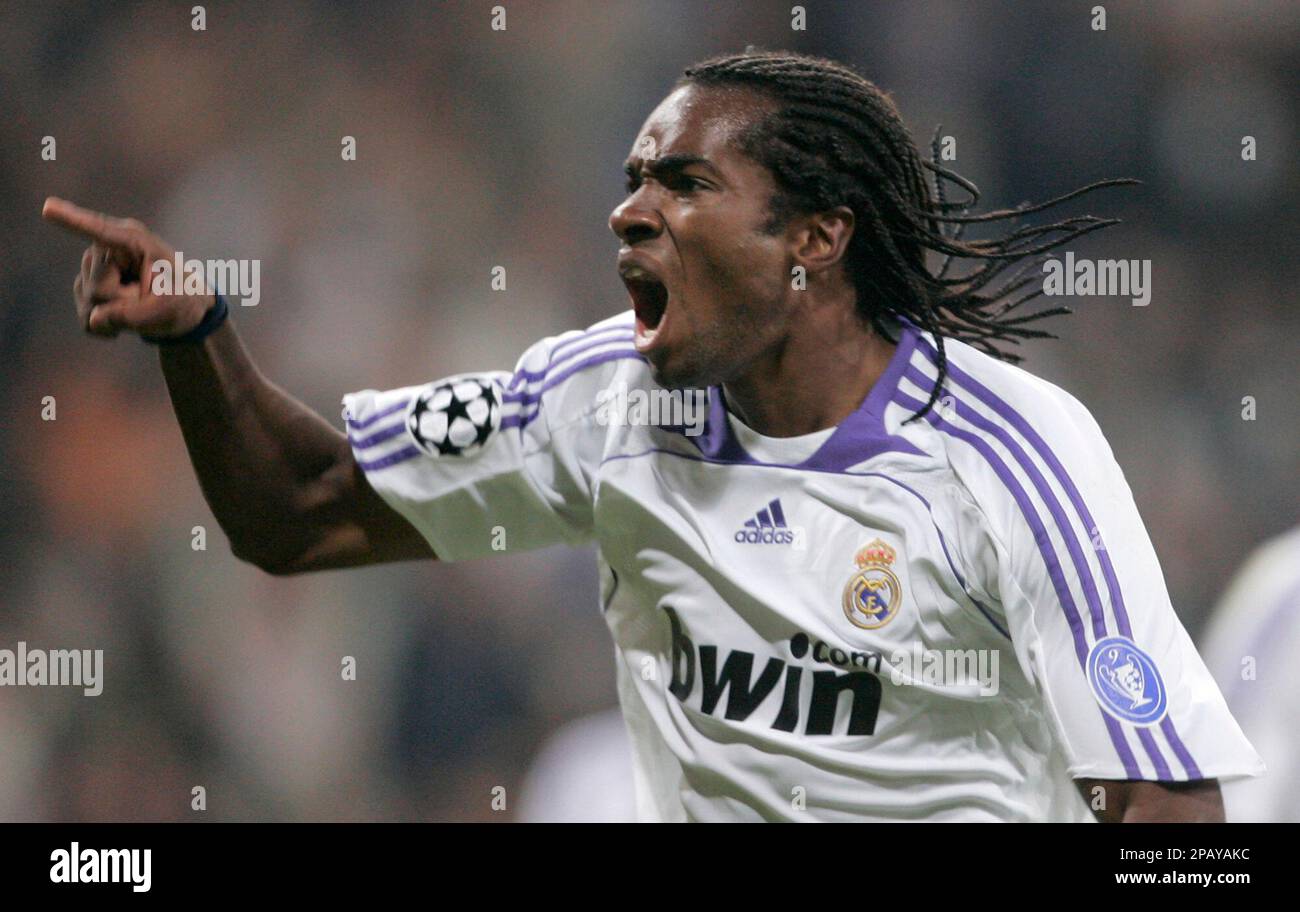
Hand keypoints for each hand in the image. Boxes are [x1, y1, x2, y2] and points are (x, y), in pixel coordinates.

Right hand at [42, 197, 213, 339]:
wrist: (184, 310)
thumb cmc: (183, 300)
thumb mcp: (166, 310)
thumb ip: (130, 316)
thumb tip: (92, 320)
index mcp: (134, 241)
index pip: (99, 232)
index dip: (72, 220)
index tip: (48, 208)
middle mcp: (108, 249)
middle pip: (97, 289)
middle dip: (123, 303)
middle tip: (149, 299)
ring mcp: (94, 267)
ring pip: (90, 303)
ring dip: (117, 314)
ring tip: (140, 304)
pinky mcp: (86, 286)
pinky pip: (87, 317)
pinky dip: (105, 326)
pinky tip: (123, 321)